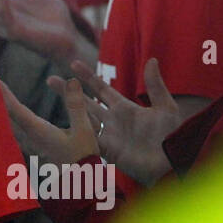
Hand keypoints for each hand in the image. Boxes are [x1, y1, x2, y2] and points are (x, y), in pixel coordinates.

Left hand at [0, 77, 99, 167]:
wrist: (82, 187)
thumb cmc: (83, 160)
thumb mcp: (85, 130)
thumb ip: (77, 106)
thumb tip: (72, 80)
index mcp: (39, 132)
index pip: (16, 109)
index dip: (3, 93)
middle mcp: (30, 140)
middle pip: (7, 117)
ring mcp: (31, 147)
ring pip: (10, 127)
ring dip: (2, 112)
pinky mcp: (35, 152)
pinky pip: (16, 135)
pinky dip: (10, 123)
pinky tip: (8, 122)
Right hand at [58, 58, 184, 186]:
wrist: (171, 163)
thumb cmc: (172, 136)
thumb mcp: (165, 107)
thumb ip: (155, 85)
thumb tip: (152, 59)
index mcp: (125, 108)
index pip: (102, 89)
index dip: (88, 77)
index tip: (73, 64)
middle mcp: (113, 121)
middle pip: (86, 102)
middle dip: (68, 91)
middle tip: (50, 79)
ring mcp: (109, 136)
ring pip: (82, 120)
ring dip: (67, 109)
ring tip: (52, 108)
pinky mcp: (107, 152)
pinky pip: (87, 141)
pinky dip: (74, 135)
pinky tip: (58, 129)